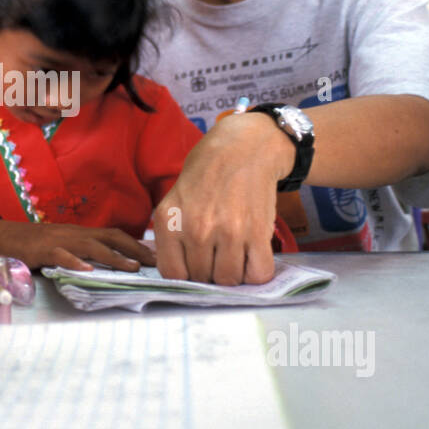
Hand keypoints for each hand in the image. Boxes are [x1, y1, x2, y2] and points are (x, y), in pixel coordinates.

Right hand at [0, 216, 156, 271]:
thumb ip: (81, 253)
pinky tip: (87, 270)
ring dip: (113, 256)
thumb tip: (107, 266)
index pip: (113, 234)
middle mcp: (73, 233)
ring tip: (131, 268)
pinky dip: (75, 262)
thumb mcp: (61, 246)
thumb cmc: (32, 245)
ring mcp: (57, 240)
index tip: (155, 256)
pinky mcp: (41, 249)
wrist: (0, 236)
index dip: (135, 244)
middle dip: (134, 249)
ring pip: (91, 245)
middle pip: (110, 236)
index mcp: (79, 233)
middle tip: (154, 263)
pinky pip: (60, 254)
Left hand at [153, 112, 291, 284]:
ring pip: (229, 280)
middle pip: (202, 278)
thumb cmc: (207, 174)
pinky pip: (258, 274)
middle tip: (218, 254)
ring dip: (234, 273)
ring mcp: (228, 232)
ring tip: (235, 254)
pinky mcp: (257, 232)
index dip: (186, 274)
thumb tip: (180, 275)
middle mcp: (196, 229)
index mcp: (169, 221)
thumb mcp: (174, 200)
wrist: (244, 148)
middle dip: (210, 272)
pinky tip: (252, 256)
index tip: (195, 265)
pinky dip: (257, 271)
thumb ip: (171, 236)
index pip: (172, 274)